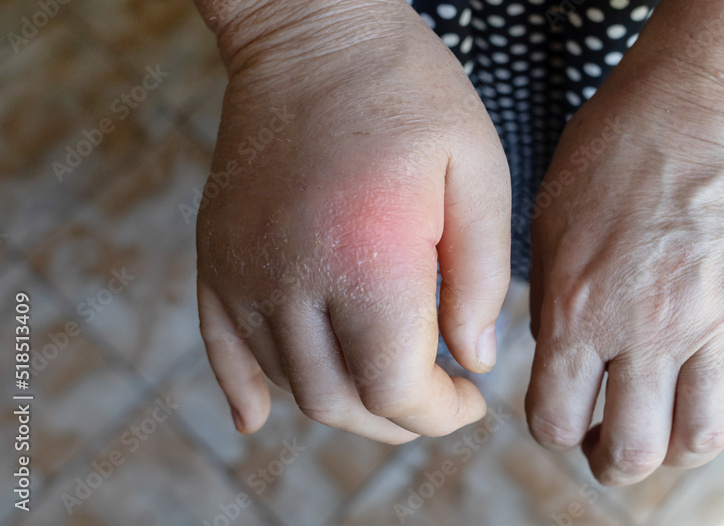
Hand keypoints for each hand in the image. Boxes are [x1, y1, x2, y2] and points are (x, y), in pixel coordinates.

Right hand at [194, 0, 510, 441]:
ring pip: (290, 385)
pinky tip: (259, 417)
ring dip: (345, 407)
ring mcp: (243, 269)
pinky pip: (220, 348)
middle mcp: (292, 277)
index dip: (441, 415)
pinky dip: (245, 391)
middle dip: (399, 421)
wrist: (310, 30)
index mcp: (368, 259)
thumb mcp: (477, 169)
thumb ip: (482, 275)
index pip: (396, 389)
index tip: (472, 401)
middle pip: (340, 402)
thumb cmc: (407, 91)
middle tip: (438, 401)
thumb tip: (473, 360)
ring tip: (387, 388)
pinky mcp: (215, 256)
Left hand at [525, 59, 723, 484]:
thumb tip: (559, 361)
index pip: (556, 421)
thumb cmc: (608, 160)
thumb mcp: (548, 229)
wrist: (692, 109)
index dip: (555, 432)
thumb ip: (549, 305)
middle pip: (636, 449)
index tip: (566, 419)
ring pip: (708, 435)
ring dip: (685, 450)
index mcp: (581, 313)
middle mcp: (648, 329)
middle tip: (614, 447)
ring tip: (672, 431)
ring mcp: (717, 320)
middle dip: (617, 463)